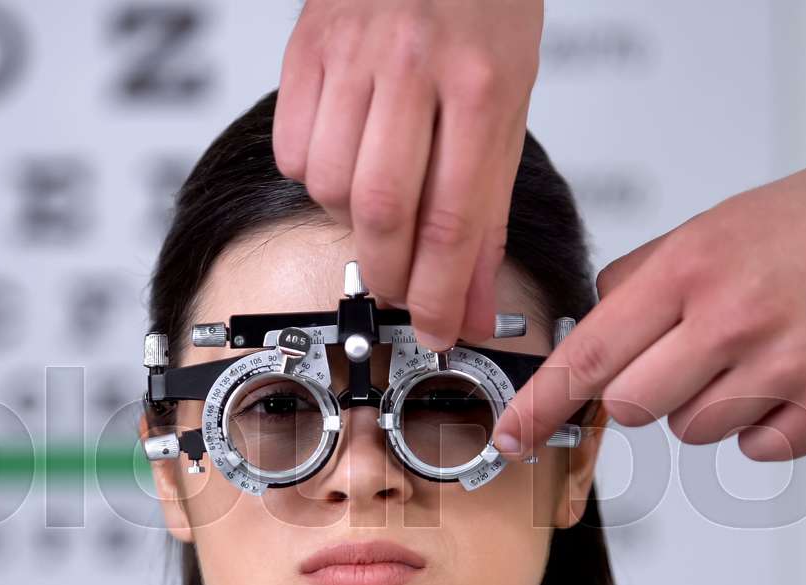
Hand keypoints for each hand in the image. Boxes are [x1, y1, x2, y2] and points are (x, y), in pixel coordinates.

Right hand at [274, 0, 543, 348]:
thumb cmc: (483, 5)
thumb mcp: (512, 100)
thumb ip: (490, 207)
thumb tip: (476, 301)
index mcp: (482, 82)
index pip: (456, 218)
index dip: (446, 293)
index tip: (443, 330)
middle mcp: (415, 63)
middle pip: (384, 209)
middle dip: (391, 273)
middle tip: (401, 291)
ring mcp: (353, 52)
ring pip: (331, 184)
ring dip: (353, 219)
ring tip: (381, 202)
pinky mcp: (307, 46)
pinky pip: (293, 149)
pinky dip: (316, 176)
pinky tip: (346, 158)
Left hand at [493, 124, 805, 460]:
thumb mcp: (720, 223)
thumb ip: (648, 275)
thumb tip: (591, 323)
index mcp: (692, 269)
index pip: (590, 355)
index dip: (541, 405)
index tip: (512, 437)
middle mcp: (732, 320)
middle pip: (633, 406)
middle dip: (642, 393)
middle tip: (687, 355)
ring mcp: (785, 368)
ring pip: (694, 431)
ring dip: (708, 405)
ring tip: (758, 351)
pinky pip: (758, 447)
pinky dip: (766, 422)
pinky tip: (798, 373)